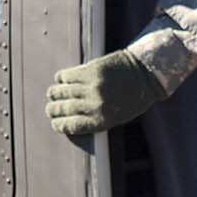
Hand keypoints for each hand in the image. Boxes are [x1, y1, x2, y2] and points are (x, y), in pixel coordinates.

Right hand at [45, 48, 166, 134]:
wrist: (146, 73)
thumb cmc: (134, 98)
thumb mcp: (118, 117)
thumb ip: (96, 120)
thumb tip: (71, 120)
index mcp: (102, 120)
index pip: (71, 126)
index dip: (59, 125)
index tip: (54, 123)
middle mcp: (95, 104)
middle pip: (63, 109)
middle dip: (53, 109)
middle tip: (50, 108)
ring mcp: (92, 86)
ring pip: (62, 91)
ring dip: (54, 93)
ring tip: (53, 94)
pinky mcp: (91, 70)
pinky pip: (67, 76)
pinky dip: (61, 78)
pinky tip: (61, 79)